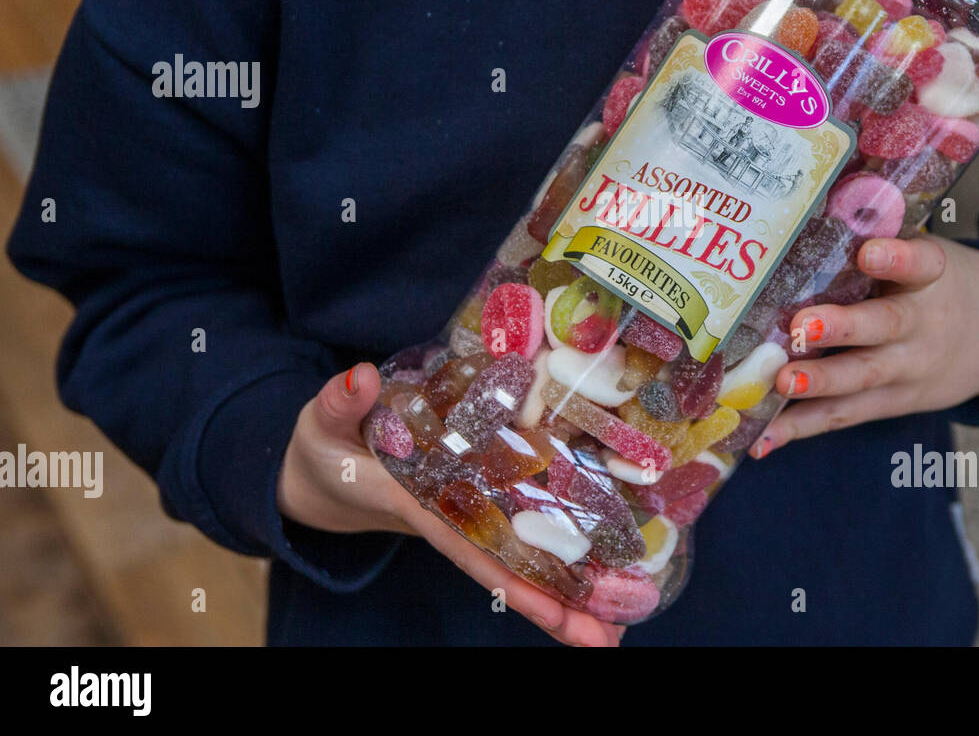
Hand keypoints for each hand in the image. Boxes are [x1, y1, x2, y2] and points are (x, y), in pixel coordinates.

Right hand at [277, 363, 622, 645]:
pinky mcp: (479, 499)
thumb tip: (361, 379)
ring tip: (619, 624)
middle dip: (556, 605)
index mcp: (420, 506)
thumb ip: (339, 405)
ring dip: (567, 591)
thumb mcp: (322, 427)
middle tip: (610, 636)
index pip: (474, 549)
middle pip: (510, 569)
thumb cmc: (325, 450)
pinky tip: (597, 574)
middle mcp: (453, 519)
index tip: (555, 610)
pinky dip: (556, 556)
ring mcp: (470, 513)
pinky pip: (520, 531)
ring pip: (523, 558)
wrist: (324, 470)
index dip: (514, 579)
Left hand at [750, 236, 978, 457]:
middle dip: (843, 328)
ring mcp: (907, 369)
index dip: (897, 259)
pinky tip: (764, 438)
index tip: (869, 253)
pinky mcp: (890, 403)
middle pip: (885, 326)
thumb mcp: (920, 254)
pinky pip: (844, 415)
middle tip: (803, 325)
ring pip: (862, 378)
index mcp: (931, 276)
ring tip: (781, 383)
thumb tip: (802, 218)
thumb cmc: (931, 282)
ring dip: (819, 384)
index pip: (921, 264)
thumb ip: (874, 240)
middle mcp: (922, 324)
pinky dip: (801, 427)